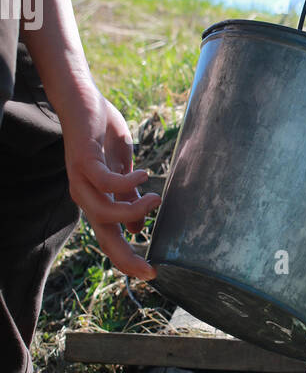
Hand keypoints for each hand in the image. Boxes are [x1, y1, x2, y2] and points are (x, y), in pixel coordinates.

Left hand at [59, 83, 161, 280]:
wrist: (81, 100)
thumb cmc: (101, 132)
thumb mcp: (122, 168)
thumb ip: (128, 197)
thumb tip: (138, 230)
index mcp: (96, 201)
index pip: (111, 240)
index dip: (128, 259)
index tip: (152, 272)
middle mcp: (85, 197)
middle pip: (105, 238)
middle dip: (127, 257)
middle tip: (152, 270)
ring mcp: (82, 181)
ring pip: (106, 214)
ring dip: (135, 212)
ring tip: (157, 198)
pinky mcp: (84, 162)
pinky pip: (107, 183)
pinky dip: (128, 183)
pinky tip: (144, 174)